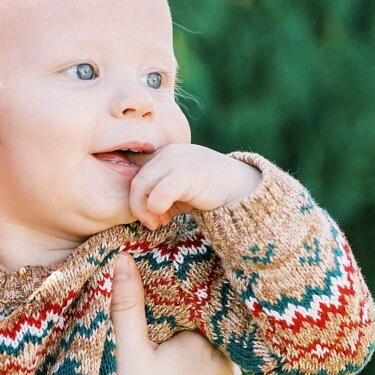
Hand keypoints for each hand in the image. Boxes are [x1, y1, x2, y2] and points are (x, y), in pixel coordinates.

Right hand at [103, 254, 245, 374]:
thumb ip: (127, 309)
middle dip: (189, 350)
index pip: (192, 319)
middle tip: (163, 360)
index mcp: (205, 344)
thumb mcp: (131, 358)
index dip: (173, 324)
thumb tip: (122, 259)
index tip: (158, 331)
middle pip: (207, 347)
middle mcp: (229, 368)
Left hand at [128, 144, 260, 229]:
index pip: (133, 171)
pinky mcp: (185, 174)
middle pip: (133, 181)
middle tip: (152, 222)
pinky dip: (156, 209)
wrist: (242, 189)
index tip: (150, 213)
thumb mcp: (180, 189)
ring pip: (139, 186)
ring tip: (158, 222)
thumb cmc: (210, 191)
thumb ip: (159, 192)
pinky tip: (167, 218)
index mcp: (164, 154)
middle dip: (138, 206)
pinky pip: (157, 194)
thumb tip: (142, 209)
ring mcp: (175, 161)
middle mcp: (167, 153)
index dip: (136, 196)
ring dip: (144, 210)